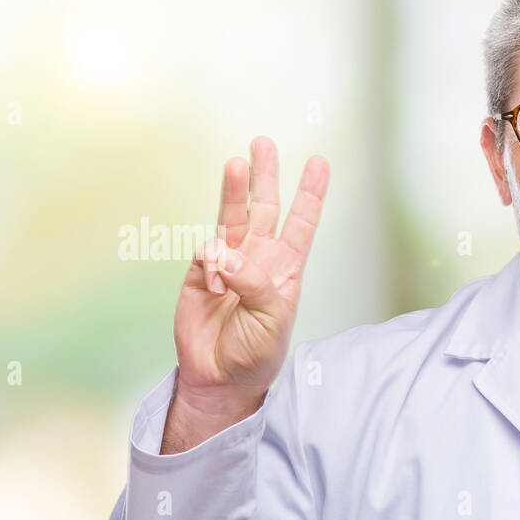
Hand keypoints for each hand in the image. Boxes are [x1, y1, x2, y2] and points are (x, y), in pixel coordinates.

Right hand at [174, 136, 329, 414]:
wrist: (221, 376)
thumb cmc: (257, 351)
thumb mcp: (271, 320)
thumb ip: (255, 284)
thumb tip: (227, 253)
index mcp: (286, 269)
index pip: (301, 223)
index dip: (309, 193)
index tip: (319, 163)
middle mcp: (258, 258)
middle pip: (264, 207)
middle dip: (266, 175)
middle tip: (264, 142)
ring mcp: (228, 262)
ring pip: (232, 216)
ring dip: (234, 190)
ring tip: (237, 162)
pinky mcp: (199, 272)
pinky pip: (206, 252)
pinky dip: (211, 261)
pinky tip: (215, 281)